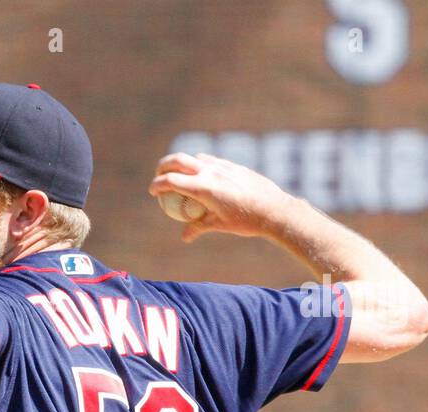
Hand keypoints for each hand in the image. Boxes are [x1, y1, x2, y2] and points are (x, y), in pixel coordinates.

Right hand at [148, 152, 297, 242]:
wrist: (274, 209)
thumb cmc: (246, 220)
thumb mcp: (219, 225)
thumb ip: (198, 228)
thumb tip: (184, 237)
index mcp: (204, 188)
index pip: (171, 181)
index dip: (157, 185)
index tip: (152, 191)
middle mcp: (211, 173)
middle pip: (178, 160)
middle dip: (163, 166)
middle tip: (158, 176)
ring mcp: (222, 166)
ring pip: (195, 158)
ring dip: (182, 164)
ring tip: (180, 176)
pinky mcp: (233, 166)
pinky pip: (210, 161)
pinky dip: (199, 166)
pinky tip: (202, 176)